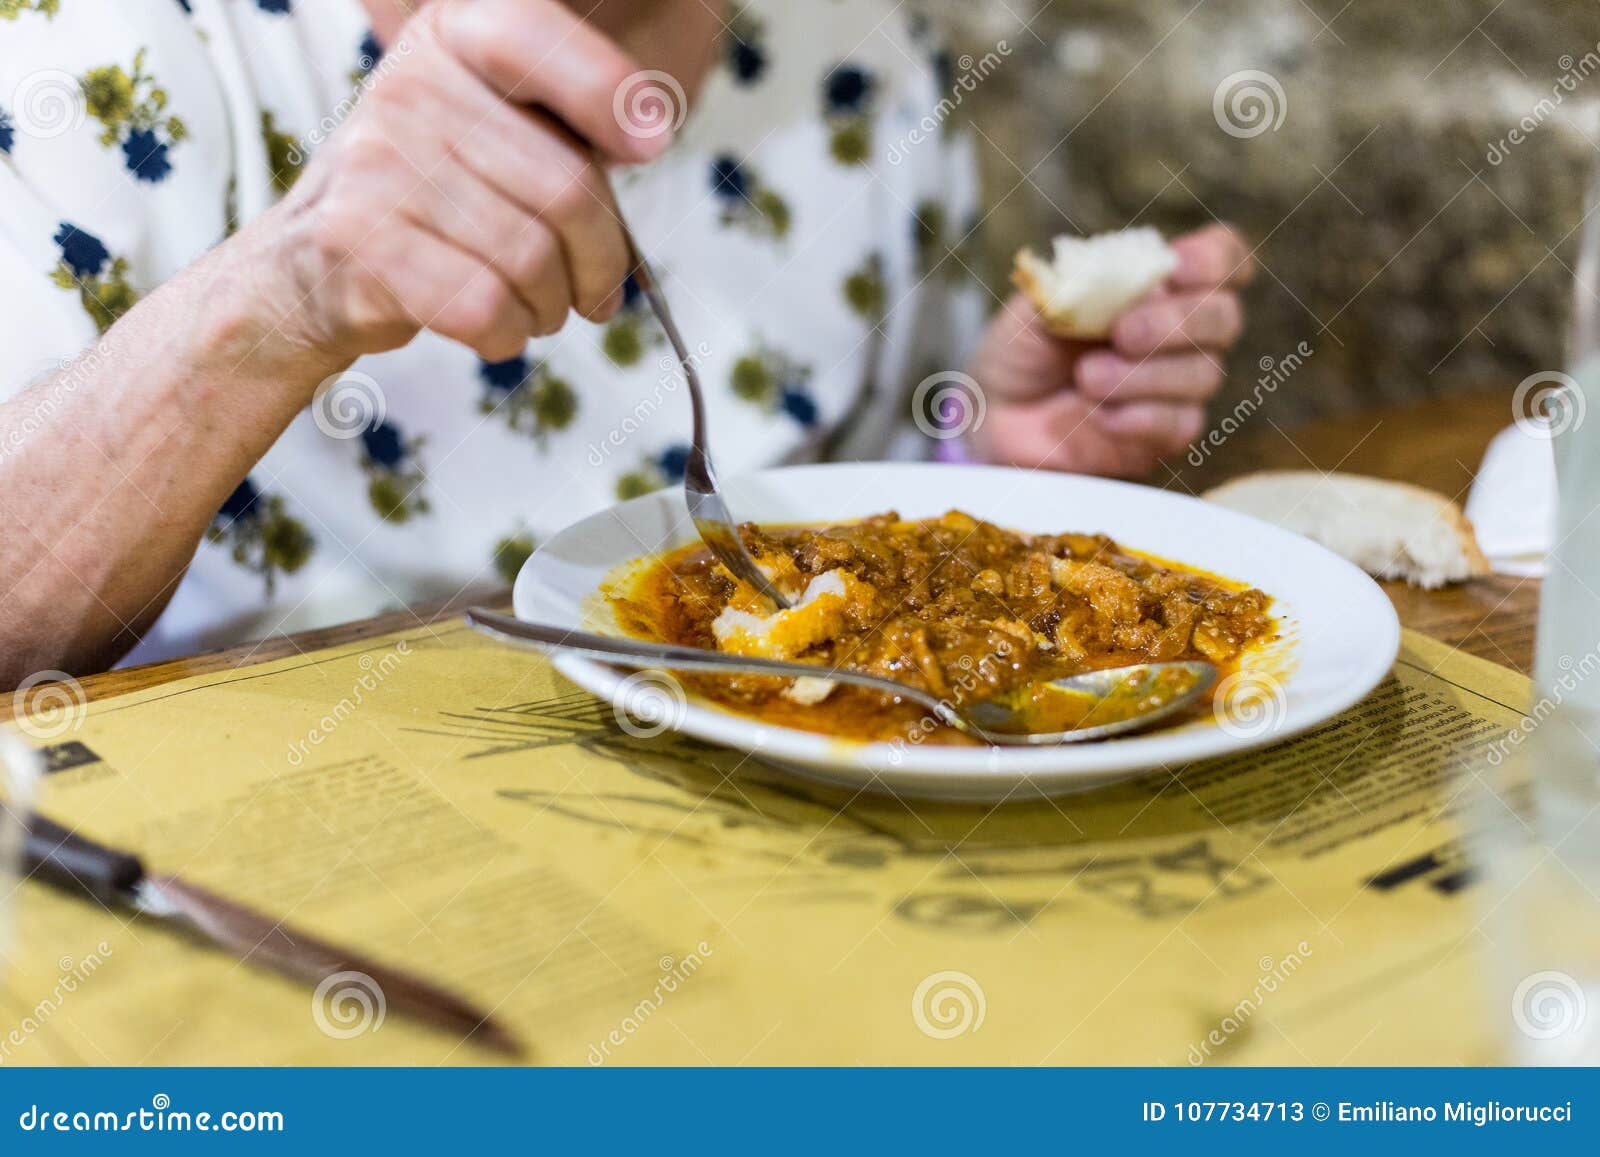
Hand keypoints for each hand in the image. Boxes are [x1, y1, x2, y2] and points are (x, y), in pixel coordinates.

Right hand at [252, 0, 667, 371]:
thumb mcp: (490, 133)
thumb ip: (565, 131)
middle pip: (566, 188)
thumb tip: (652, 130)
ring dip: (552, 306)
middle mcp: (409, 87)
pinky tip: (496, 326)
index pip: (539, 41)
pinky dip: (508, 334)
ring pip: (532, 259)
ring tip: (534, 306)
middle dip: (600, 262)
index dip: (609, 90)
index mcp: (451, 40)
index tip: (651, 142)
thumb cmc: (428, 203)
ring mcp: (378, 163)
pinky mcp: (360, 241)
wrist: (305, 267)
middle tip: (595, 290)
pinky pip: (485, 306)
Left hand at [967, 224, 1254, 477]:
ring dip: (1143, 375)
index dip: (1214, 258)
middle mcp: (1181, 330)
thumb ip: (1079, 283)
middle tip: (1121, 332)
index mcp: (1158, 283)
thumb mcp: (1038, 306)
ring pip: (1202, 374)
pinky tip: (1098, 415)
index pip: (1222, 257)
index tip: (1176, 266)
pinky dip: (1138, 417)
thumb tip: (1116, 271)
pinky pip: (1178, 424)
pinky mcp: (1165, 433)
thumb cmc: (1024, 350)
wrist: (998, 415)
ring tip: (1086, 378)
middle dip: (1177, 322)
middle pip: (1224, 317)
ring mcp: (1178, 384)